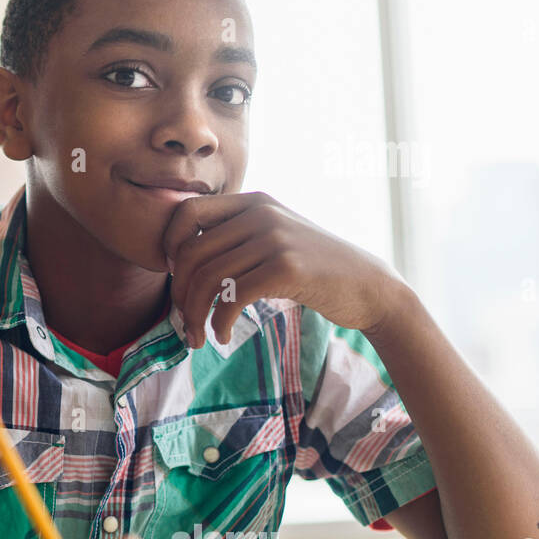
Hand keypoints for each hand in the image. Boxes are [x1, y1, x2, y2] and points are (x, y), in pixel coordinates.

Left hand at [161, 191, 406, 347]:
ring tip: (198, 337)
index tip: (176, 277)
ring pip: (207, 278)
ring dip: (194, 316)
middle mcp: (260, 213)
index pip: (186, 211)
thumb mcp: (274, 239)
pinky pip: (231, 297)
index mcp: (253, 202)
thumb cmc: (314, 270)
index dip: (169, 246)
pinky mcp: (286, 267)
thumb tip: (177, 260)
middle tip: (185, 322)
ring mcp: (274, 238)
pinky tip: (223, 336)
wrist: (369, 286)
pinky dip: (219, 322)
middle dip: (179, 294)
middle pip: (190, 252)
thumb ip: (236, 238)